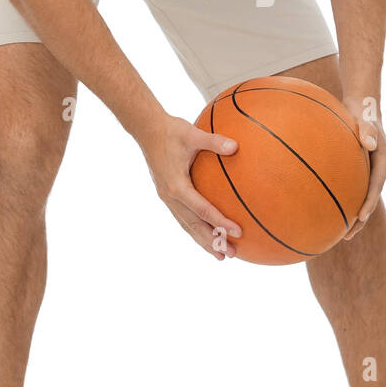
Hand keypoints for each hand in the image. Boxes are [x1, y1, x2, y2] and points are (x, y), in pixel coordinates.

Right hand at [136, 113, 242, 259]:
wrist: (147, 130)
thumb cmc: (171, 131)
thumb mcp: (192, 134)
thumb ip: (214, 141)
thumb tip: (236, 147)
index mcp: (176, 186)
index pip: (202, 210)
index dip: (220, 222)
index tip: (238, 232)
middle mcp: (170, 197)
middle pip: (193, 226)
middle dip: (212, 242)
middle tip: (231, 255)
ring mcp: (167, 198)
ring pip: (187, 225)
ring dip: (203, 241)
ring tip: (221, 255)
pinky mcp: (167, 195)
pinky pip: (183, 217)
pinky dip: (196, 229)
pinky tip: (207, 234)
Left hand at [342, 96, 385, 240]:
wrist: (362, 109)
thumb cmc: (362, 113)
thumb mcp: (365, 119)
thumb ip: (367, 130)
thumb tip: (369, 144)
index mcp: (384, 160)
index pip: (377, 185)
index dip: (369, 202)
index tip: (360, 216)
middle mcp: (379, 169)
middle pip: (371, 198)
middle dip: (361, 218)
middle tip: (348, 235)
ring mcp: (371, 171)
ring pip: (363, 197)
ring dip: (354, 215)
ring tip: (341, 234)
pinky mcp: (361, 171)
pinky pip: (354, 190)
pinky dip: (346, 201)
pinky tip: (330, 212)